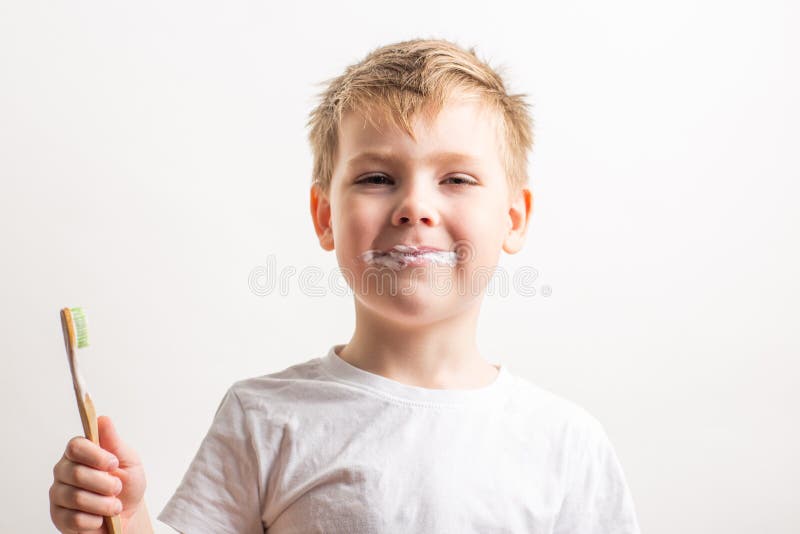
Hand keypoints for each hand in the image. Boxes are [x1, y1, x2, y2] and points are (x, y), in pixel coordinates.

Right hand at [50, 416, 146, 532]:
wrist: (128, 515)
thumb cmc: (127, 486)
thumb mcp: (129, 461)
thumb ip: (114, 442)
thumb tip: (102, 420)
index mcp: (80, 453)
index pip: (75, 446)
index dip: (96, 455)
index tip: (114, 463)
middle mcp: (64, 471)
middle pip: (76, 473)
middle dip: (105, 483)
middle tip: (117, 487)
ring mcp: (59, 494)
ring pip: (77, 497)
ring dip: (104, 504)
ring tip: (113, 505)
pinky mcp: (59, 517)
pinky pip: (75, 519)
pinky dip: (96, 519)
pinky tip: (100, 517)